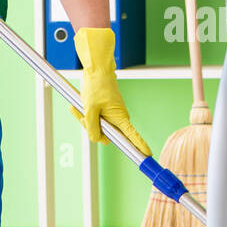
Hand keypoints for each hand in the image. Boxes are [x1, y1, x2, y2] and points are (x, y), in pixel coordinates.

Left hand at [72, 27, 150, 155]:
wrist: (96, 72)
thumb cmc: (96, 87)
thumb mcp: (90, 109)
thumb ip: (92, 127)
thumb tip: (95, 139)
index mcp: (120, 118)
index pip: (133, 135)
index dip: (140, 145)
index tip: (148, 154)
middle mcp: (118, 119)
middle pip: (105, 135)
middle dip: (92, 128)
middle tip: (84, 115)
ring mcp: (112, 116)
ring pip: (97, 128)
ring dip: (86, 120)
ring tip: (80, 107)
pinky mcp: (105, 113)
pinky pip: (95, 121)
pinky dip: (86, 116)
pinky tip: (78, 107)